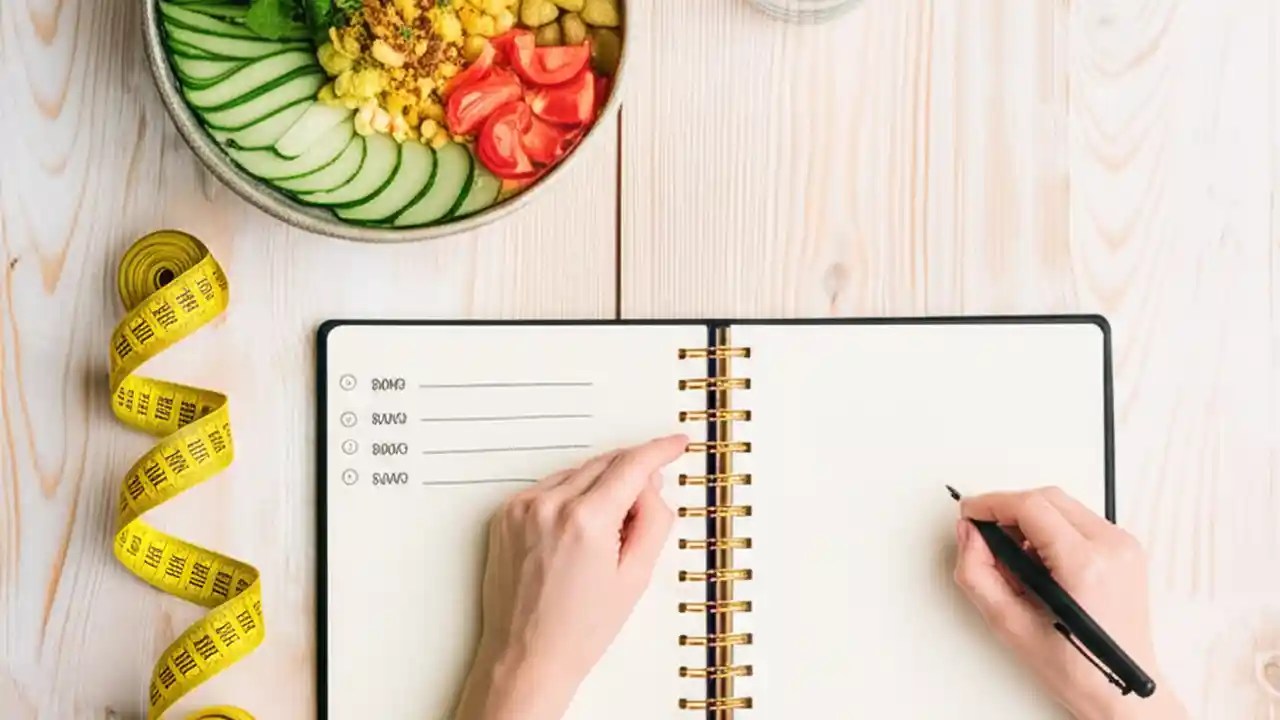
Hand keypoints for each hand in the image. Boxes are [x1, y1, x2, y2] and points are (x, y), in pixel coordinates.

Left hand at [454, 434, 688, 719]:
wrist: (525, 657)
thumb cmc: (577, 630)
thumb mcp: (635, 577)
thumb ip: (652, 520)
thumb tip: (651, 485)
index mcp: (585, 521)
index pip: (632, 465)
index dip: (659, 450)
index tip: (675, 444)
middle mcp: (548, 506)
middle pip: (604, 464)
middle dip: (631, 474)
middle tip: (645, 505)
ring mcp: (521, 508)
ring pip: (576, 473)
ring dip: (599, 487)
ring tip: (604, 537)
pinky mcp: (505, 515)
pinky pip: (549, 488)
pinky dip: (570, 498)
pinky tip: (577, 534)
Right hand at [953, 487, 1187, 719]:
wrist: (1121, 691)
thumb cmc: (1077, 669)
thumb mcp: (1009, 624)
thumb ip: (977, 572)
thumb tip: (969, 534)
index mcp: (1086, 565)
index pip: (1030, 506)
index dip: (991, 503)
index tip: (970, 513)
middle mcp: (1112, 548)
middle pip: (1047, 498)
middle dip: (1009, 509)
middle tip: (985, 535)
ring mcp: (1124, 546)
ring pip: (1063, 506)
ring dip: (1031, 520)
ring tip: (1017, 560)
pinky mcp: (1126, 550)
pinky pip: (1079, 521)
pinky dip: (1052, 531)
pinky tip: (1042, 563)